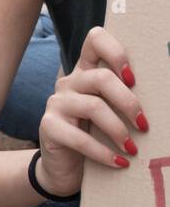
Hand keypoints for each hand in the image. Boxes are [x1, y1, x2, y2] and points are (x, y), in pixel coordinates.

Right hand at [36, 26, 146, 197]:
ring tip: (132, 148)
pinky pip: (79, 137)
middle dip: (128, 102)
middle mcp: (69, 83)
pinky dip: (103, 152)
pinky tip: (119, 162)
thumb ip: (125, 98)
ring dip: (118, 130)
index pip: (95, 40)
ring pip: (93, 106)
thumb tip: (164, 96)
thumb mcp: (111, 112)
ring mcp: (56, 103)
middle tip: (144, 125)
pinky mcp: (48, 126)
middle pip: (100, 77)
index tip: (133, 79)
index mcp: (86, 72)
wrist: (64, 166)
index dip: (116, 52)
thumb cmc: (95, 136)